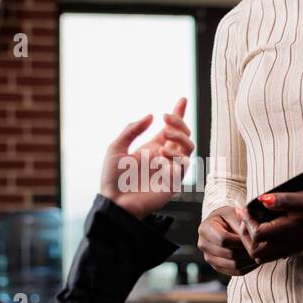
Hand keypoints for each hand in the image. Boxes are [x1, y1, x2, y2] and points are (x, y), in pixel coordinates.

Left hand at [99, 98, 193, 218]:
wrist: (116, 203)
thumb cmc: (113, 179)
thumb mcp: (116, 148)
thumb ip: (132, 130)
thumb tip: (150, 116)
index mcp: (152, 148)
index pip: (170, 129)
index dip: (178, 114)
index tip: (183, 99)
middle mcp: (164, 157)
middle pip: (183, 134)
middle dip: (179, 122)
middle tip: (166, 118)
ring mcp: (170, 168)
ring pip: (189, 146)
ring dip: (180, 136)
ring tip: (165, 135)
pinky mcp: (174, 181)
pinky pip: (184, 164)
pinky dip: (177, 154)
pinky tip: (163, 154)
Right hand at [196, 211, 256, 276]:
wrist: (224, 225)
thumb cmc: (230, 217)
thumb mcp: (234, 213)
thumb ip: (242, 222)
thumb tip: (253, 232)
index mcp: (205, 229)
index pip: (224, 239)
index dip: (241, 240)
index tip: (255, 238)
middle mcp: (203, 245)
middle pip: (229, 254)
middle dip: (247, 251)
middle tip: (262, 247)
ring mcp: (209, 258)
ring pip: (234, 265)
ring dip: (250, 260)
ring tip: (261, 253)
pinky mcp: (218, 267)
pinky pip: (236, 272)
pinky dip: (249, 267)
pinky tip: (256, 259)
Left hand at [234, 187, 302, 263]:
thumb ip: (282, 200)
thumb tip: (261, 199)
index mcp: (289, 231)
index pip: (258, 234)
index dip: (247, 221)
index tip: (244, 208)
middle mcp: (289, 244)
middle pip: (255, 252)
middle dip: (244, 235)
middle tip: (243, 218)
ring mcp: (290, 249)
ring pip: (261, 257)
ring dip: (250, 243)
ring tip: (249, 225)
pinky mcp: (293, 248)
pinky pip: (270, 255)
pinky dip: (260, 246)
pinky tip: (260, 230)